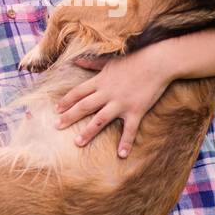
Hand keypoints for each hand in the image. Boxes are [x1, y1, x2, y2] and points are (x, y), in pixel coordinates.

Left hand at [55, 45, 171, 157]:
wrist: (157, 62)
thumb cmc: (134, 59)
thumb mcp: (110, 61)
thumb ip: (92, 63)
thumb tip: (76, 61)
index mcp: (101, 81)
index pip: (78, 92)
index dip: (66, 101)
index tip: (56, 110)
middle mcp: (107, 93)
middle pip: (84, 106)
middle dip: (69, 117)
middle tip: (57, 127)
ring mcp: (121, 103)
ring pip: (100, 120)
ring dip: (88, 132)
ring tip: (77, 143)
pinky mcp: (136, 110)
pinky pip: (129, 129)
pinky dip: (126, 142)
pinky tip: (121, 154)